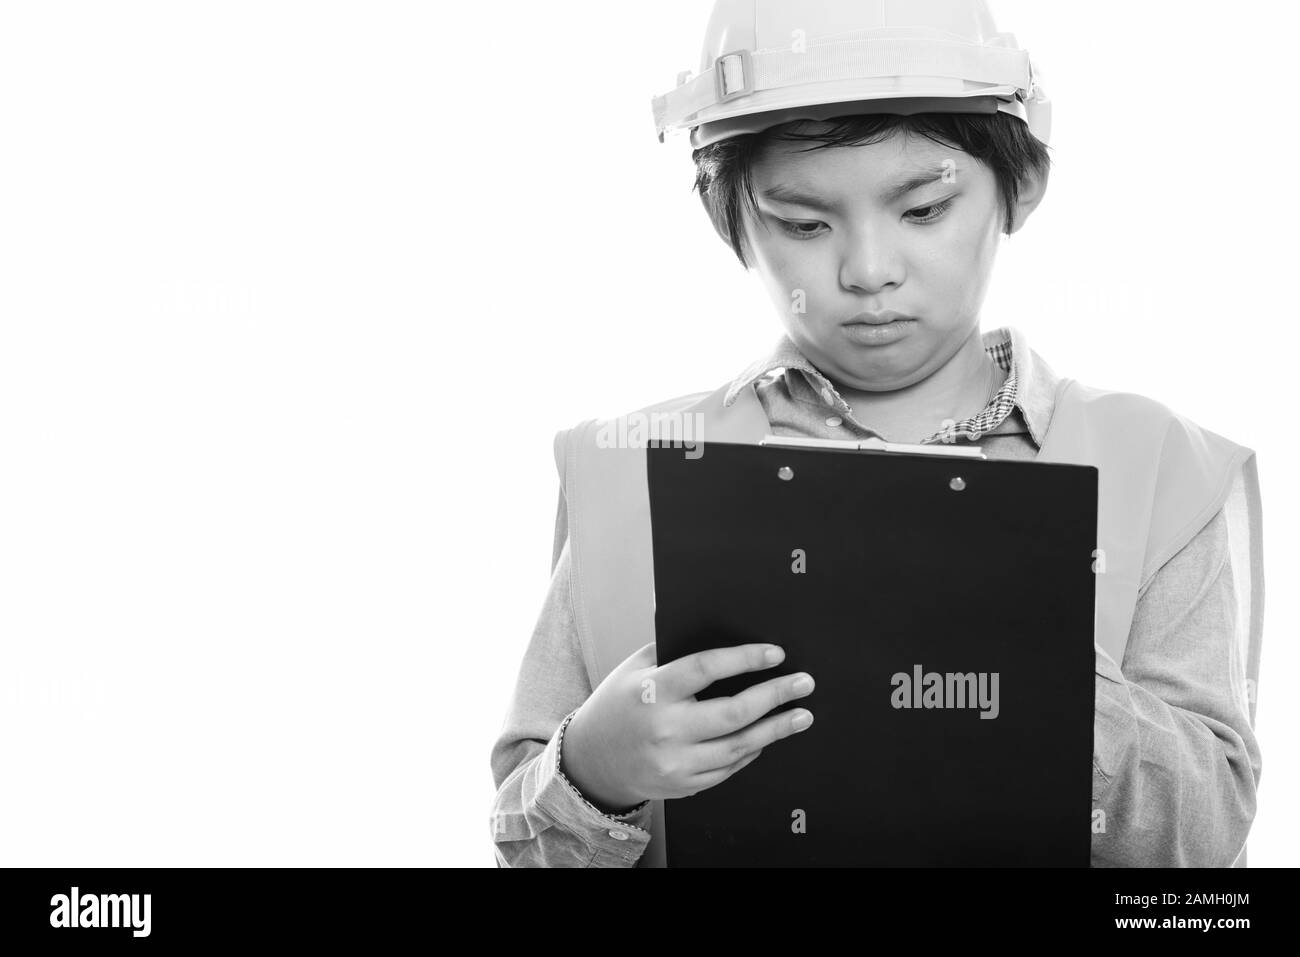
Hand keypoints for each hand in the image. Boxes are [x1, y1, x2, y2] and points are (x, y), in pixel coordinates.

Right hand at [561, 641, 813, 806]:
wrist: (591, 761)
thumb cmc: (617, 705)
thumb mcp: (634, 668)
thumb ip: (670, 646)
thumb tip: (707, 616)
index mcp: (653, 691)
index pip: (707, 668)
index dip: (745, 658)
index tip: (775, 653)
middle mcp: (666, 729)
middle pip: (734, 712)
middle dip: (775, 695)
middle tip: (803, 682)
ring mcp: (676, 762)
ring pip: (739, 745)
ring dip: (776, 729)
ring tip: (801, 714)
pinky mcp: (684, 785)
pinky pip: (729, 768)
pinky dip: (752, 751)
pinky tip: (768, 737)